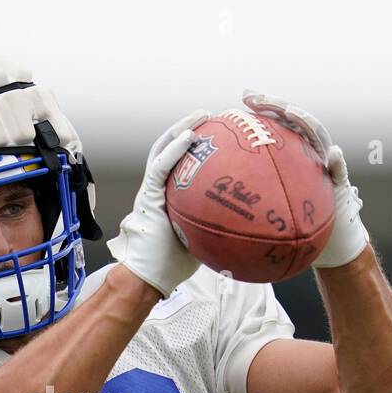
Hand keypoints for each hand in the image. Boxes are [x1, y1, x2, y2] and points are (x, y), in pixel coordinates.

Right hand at [107, 108, 210, 297]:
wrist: (147, 277)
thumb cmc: (172, 266)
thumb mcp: (201, 241)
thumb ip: (215, 226)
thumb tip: (245, 224)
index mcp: (168, 197)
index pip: (180, 164)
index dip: (196, 147)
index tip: (217, 135)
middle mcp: (157, 189)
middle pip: (170, 149)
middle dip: (189, 128)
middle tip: (211, 117)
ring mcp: (150, 191)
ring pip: (163, 150)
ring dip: (182, 128)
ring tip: (202, 115)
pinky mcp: (147, 196)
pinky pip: (161, 166)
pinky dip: (175, 148)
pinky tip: (190, 135)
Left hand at [241, 90, 368, 268]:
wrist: (325, 244)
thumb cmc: (292, 228)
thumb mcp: (263, 211)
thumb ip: (245, 196)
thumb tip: (208, 190)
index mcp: (291, 155)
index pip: (277, 124)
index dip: (263, 107)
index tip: (244, 97)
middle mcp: (309, 154)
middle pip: (294, 121)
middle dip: (276, 105)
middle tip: (255, 98)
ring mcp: (326, 165)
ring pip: (317, 136)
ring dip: (305, 122)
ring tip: (291, 112)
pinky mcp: (340, 184)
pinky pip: (340, 171)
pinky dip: (337, 161)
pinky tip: (332, 153)